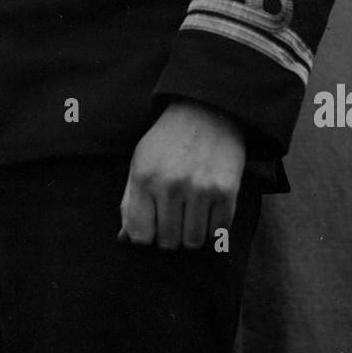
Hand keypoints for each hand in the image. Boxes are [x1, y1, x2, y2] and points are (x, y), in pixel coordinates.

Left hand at [117, 99, 246, 249]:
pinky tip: (208, 207)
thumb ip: (130, 202)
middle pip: (168, 242)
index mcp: (145, 178)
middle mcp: (171, 185)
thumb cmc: (168, 140)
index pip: (140, 236)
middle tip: (175, 215)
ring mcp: (200, 189)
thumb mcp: (140, 162)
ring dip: (192, 233)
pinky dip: (213, 227)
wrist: (207, 110)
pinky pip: (218, 232)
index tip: (153, 225)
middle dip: (170, 234)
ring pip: (194, 242)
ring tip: (191, 212)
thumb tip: (125, 240)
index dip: (146, 235)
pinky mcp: (226, 191)